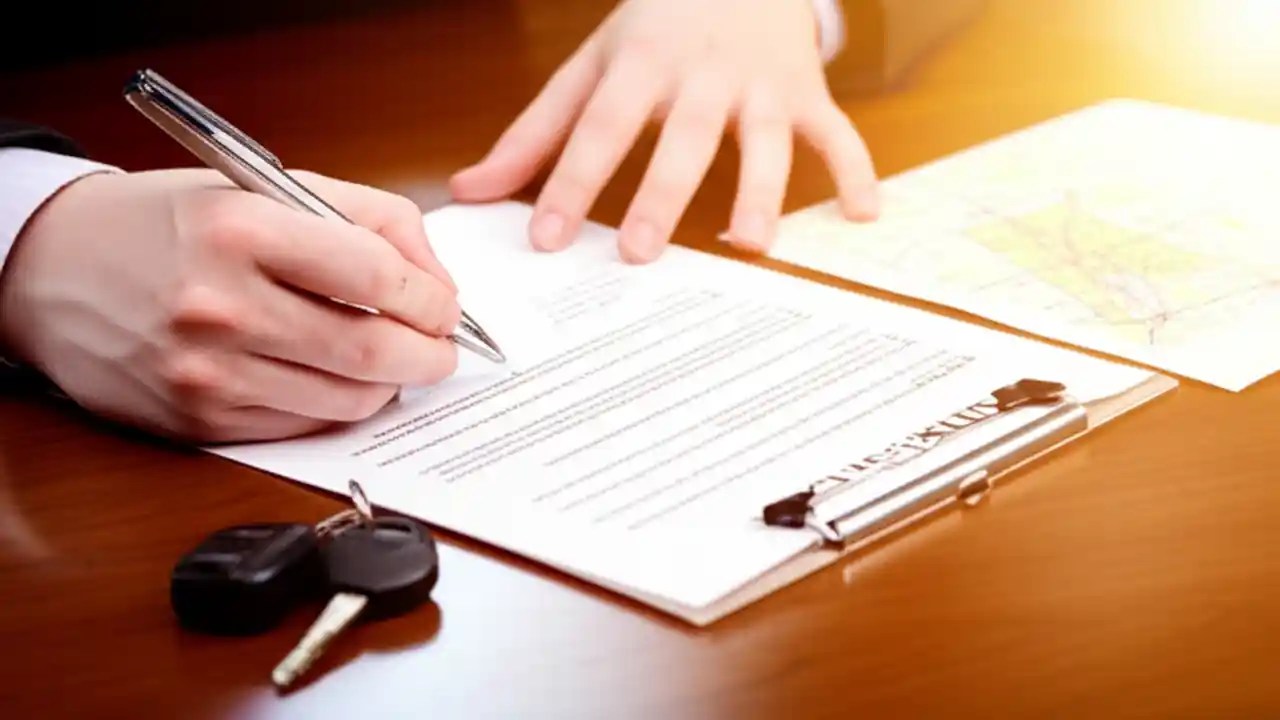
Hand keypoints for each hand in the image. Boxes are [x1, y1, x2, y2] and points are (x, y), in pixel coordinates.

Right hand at [0, 169, 459, 442]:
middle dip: (430, 354)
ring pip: (345, 400)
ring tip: (393, 361)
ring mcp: (207, 373)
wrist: (53, 269)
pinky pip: (301, 426)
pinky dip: (336, 406)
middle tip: (443, 348)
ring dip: (389, 385)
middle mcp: (221, 306)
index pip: (376, 275)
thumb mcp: (262, 187)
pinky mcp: (198, 422)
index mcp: (240, 231)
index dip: (431, 297)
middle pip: (372, 350)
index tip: (445, 305)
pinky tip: (336, 379)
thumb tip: (436, 277)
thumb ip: (365, 217)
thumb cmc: (168, 223)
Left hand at [450, 0, 878, 262]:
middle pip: (682, 138)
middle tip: (641, 253)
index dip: (573, 181)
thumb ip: (534, 134)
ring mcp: (760, 84)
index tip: (547, 237)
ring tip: (751, 244)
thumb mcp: (590, 68)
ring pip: (765, 140)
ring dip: (762, 191)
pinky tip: (863, 216)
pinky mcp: (805, 94)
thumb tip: (471, 191)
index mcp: (639, 64)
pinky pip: (837, 133)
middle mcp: (702, 75)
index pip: (600, 127)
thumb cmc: (653, 31)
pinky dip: (856, 170)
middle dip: (662, 194)